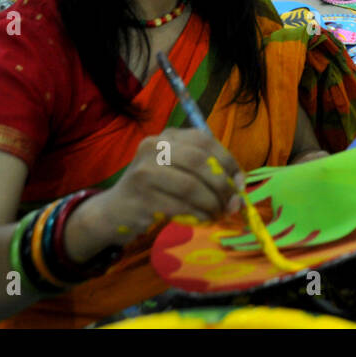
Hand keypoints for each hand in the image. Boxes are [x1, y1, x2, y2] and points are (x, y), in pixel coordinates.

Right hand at [87, 128, 244, 248]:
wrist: (115, 210)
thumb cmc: (156, 189)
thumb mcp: (179, 171)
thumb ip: (208, 174)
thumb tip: (240, 191)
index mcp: (168, 136)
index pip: (205, 140)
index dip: (228, 161)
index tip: (239, 183)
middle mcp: (154, 147)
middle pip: (200, 161)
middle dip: (222, 185)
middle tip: (232, 203)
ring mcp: (145, 171)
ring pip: (191, 186)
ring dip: (212, 203)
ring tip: (218, 214)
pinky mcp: (141, 198)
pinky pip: (180, 207)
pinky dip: (198, 215)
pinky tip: (203, 219)